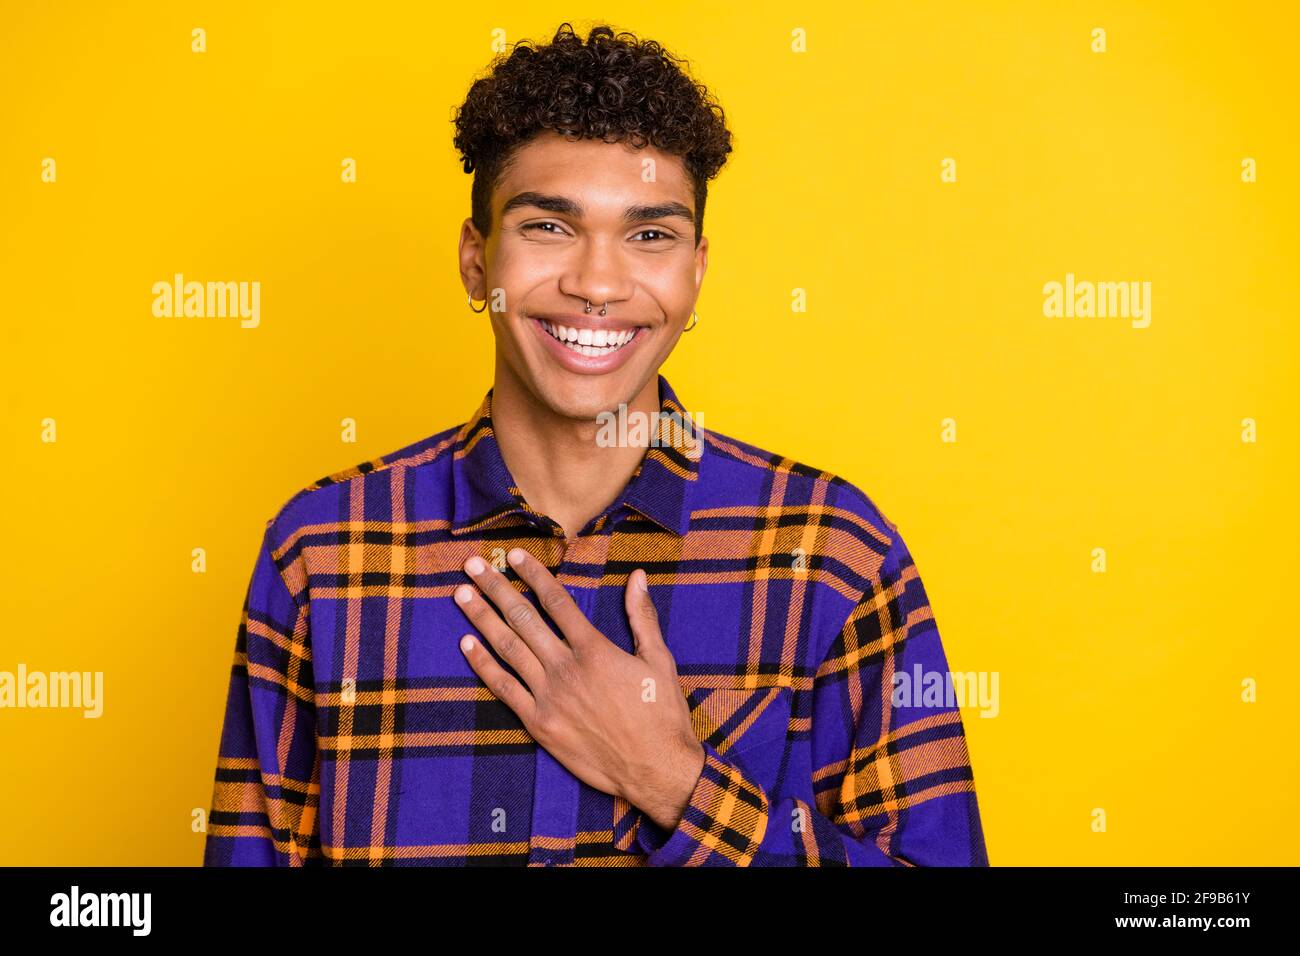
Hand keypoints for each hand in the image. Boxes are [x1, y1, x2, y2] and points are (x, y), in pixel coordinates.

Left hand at [455, 548, 704, 830]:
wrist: (655, 770)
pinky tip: (466, 644)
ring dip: (481, 618)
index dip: (533, 575)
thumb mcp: (659, 660)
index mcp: (595, 649)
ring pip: (507, 648)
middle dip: (495, 588)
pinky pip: (504, 689)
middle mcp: (566, 668)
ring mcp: (549, 697)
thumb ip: (641, 616)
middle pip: (523, 618)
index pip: (556, 601)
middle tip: (471, 565)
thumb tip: (637, 576)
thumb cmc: (661, 714)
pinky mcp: (539, 724)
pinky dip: (483, 665)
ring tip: (461, 594)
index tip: (513, 555)